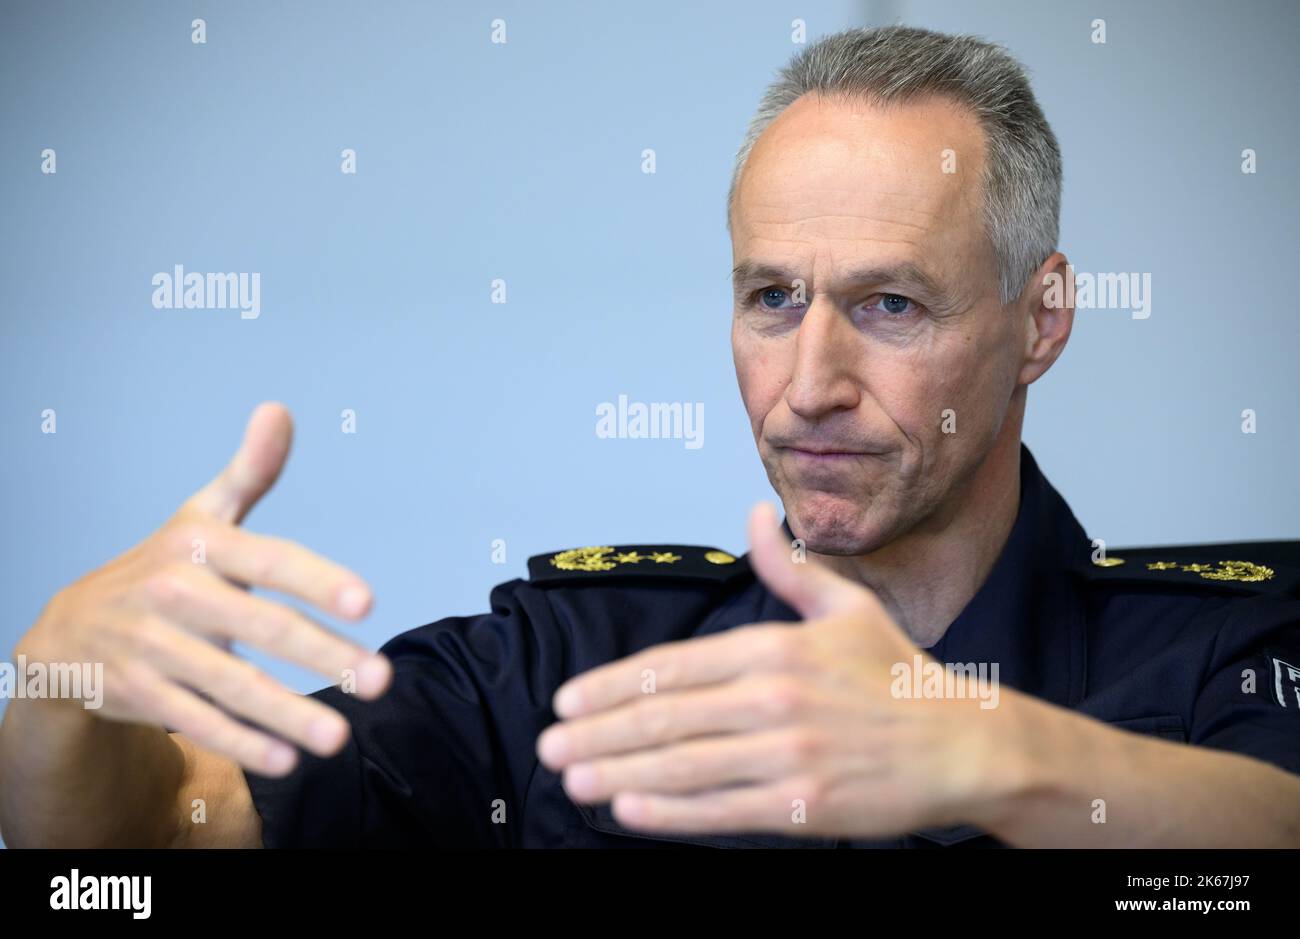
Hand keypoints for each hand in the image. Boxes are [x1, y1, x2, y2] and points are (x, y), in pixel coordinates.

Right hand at [15, 402, 391, 776]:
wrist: (67, 632)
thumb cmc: (162, 568)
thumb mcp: (199, 515)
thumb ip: (249, 472)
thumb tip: (279, 409)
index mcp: (201, 544)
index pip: (271, 560)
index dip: (318, 581)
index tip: (367, 603)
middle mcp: (176, 593)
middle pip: (261, 629)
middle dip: (324, 655)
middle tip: (380, 680)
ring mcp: (154, 647)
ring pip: (231, 683)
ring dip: (288, 712)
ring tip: (340, 736)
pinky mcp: (138, 694)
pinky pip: (197, 722)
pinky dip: (242, 743)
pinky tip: (286, 759)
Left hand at [535, 502, 1023, 838]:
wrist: (965, 744)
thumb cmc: (900, 678)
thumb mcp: (847, 608)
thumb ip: (789, 568)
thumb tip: (754, 514)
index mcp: (774, 648)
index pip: (672, 668)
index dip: (612, 686)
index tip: (569, 701)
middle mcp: (774, 698)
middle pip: (664, 717)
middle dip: (598, 733)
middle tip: (551, 746)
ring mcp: (788, 754)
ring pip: (682, 765)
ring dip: (618, 773)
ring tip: (573, 779)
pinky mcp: (803, 804)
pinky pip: (721, 810)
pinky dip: (669, 811)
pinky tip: (629, 810)